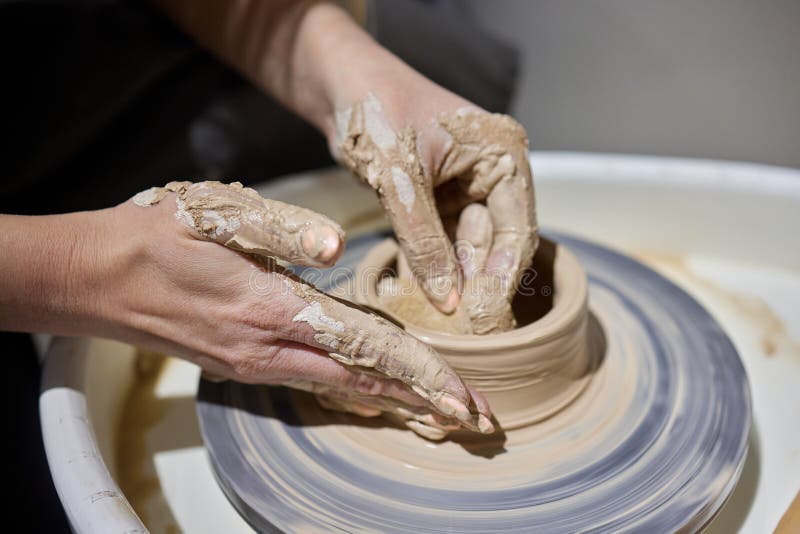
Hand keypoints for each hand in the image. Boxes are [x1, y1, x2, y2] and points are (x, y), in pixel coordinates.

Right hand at [107, 181, 492, 437]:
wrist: (95, 277)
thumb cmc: (158, 236)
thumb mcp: (218, 213)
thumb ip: (283, 229)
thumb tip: (335, 245)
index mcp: (273, 309)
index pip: (366, 347)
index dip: (419, 372)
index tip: (461, 397)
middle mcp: (268, 349)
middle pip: (364, 381)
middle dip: (422, 400)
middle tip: (472, 418)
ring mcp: (254, 362)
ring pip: (341, 387)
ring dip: (394, 399)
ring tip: (438, 411)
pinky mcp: (243, 360)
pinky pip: (314, 381)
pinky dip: (356, 389)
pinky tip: (376, 393)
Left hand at [335, 89, 538, 333]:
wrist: (337, 84)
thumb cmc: (377, 110)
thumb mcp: (402, 180)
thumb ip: (425, 241)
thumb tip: (448, 302)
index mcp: (502, 155)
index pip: (519, 227)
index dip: (505, 273)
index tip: (488, 312)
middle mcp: (489, 173)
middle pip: (495, 241)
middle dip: (477, 280)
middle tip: (464, 324)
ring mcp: (461, 187)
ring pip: (464, 246)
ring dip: (452, 278)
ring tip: (443, 318)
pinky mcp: (433, 199)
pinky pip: (438, 241)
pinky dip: (429, 265)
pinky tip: (422, 295)